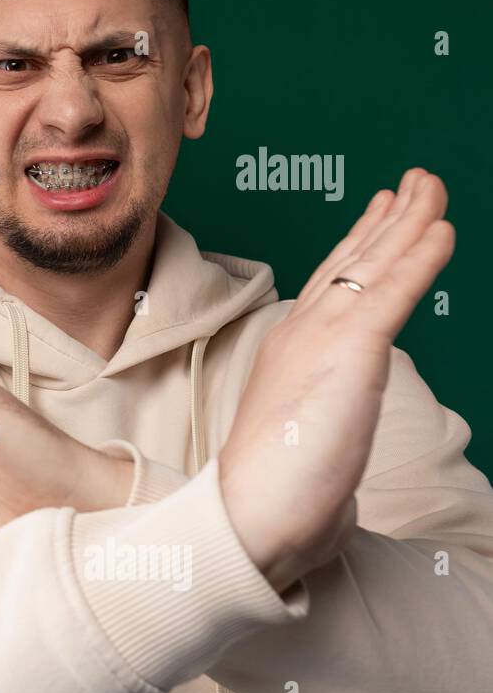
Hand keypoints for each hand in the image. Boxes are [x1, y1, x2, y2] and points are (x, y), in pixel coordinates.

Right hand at [218, 168, 454, 592]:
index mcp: (291, 347)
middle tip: (416, 182)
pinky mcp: (351, 353)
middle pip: (353, 262)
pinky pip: (392, 293)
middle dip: (390, 219)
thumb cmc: (273, 487)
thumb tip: (337, 410)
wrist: (250, 510)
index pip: (333, 284)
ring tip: (433, 187)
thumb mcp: (305, 433)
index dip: (363, 245)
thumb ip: (322, 409)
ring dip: (409, 221)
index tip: (385, 213)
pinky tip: (441, 230)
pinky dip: (420, 258)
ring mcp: (325, 339)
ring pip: (373, 265)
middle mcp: (304, 332)